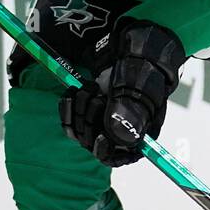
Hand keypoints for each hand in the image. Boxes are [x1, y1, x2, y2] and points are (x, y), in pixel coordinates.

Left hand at [59, 21, 185, 166]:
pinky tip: (73, 93)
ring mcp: (101, 124)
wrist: (129, 53)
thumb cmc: (141, 71)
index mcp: (139, 133)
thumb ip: (128, 114)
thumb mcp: (139, 91)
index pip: (121, 157)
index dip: (107, 151)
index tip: (100, 138)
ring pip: (80, 133)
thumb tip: (118, 136)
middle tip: (97, 98)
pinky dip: (68, 108)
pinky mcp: (86, 114)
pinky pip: (69, 122)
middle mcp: (119, 133)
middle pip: (95, 144)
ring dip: (80, 109)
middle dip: (91, 120)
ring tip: (90, 89)